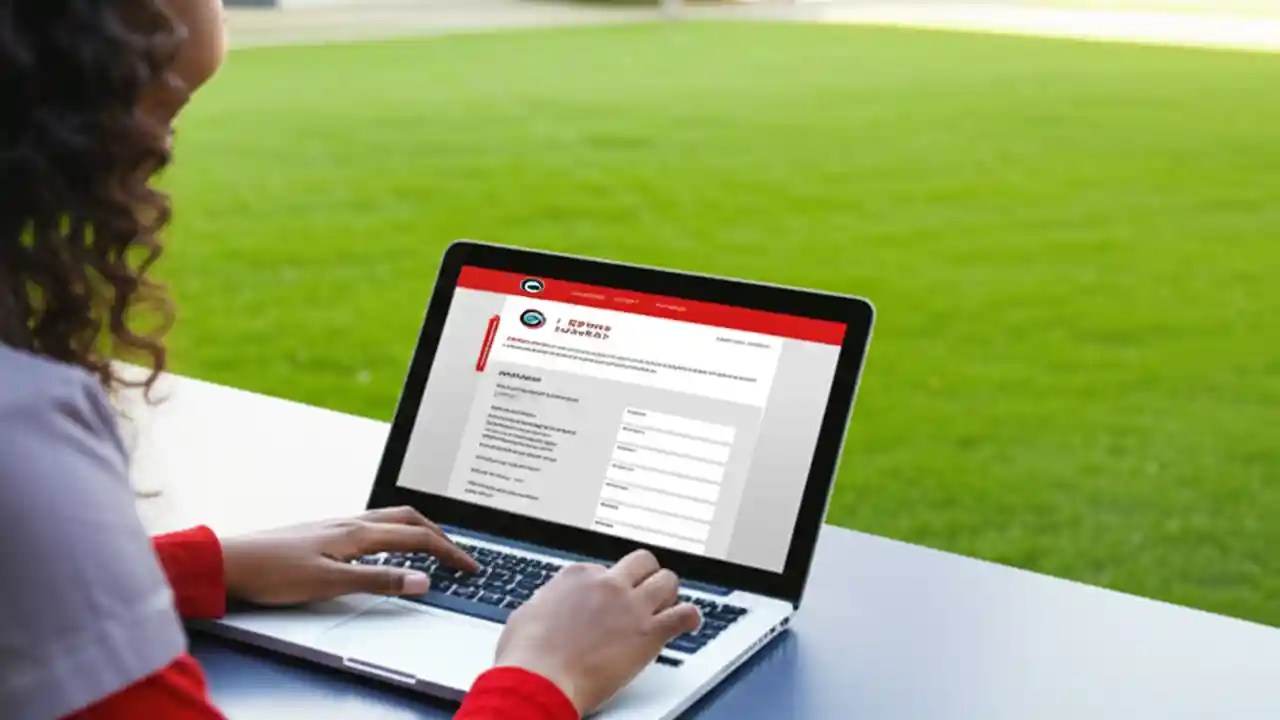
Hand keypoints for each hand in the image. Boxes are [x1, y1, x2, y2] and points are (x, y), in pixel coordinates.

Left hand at [220, 506, 478, 605]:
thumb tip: (422, 580)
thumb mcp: (331, 583)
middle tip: (459, 555)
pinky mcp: (325, 532)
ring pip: (391, 519)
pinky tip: (387, 549)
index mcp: (359, 533)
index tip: (470, 567)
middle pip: (409, 518)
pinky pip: (373, 525)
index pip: (418, 538)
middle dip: (441, 533)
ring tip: (432, 547)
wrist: (231, 561)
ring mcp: (337, 524)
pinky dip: (395, 533)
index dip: (449, 553)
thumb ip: (379, 581)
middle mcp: (351, 522)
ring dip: (418, 529)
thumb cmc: (274, 572)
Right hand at [493, 549, 701, 714]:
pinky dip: (690, 618)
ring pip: (667, 581)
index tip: (608, 599)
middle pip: (641, 562)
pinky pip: (684, 615)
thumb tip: (550, 606)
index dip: (608, 586)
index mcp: (578, 576)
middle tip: (645, 592)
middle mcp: (607, 584)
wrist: (539, 678)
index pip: (604, 569)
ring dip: (669, 593)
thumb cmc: (527, 654)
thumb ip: (548, 603)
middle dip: (645, 575)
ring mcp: (630, 606)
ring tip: (667, 605)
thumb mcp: (528, 613)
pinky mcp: (648, 633)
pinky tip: (689, 623)